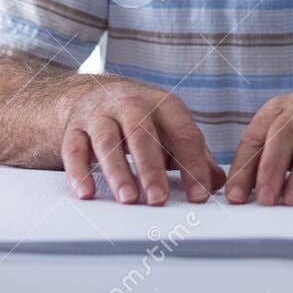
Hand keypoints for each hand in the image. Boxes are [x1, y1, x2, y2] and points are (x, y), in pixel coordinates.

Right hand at [60, 76, 225, 204]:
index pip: (183, 135)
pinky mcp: (75, 128)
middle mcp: (132, 105)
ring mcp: (101, 115)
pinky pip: (74, 149)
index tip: (198, 196)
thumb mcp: (172, 130)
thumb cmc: (141, 119)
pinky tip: (87, 193)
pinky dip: (79, 172)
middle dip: (151, 168)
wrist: (94, 94)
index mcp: (164, 105)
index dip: (193, 166)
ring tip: (128, 199)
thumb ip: (195, 156)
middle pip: (142, 134)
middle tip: (158, 199)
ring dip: (118, 171)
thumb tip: (218, 183)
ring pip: (107, 141)